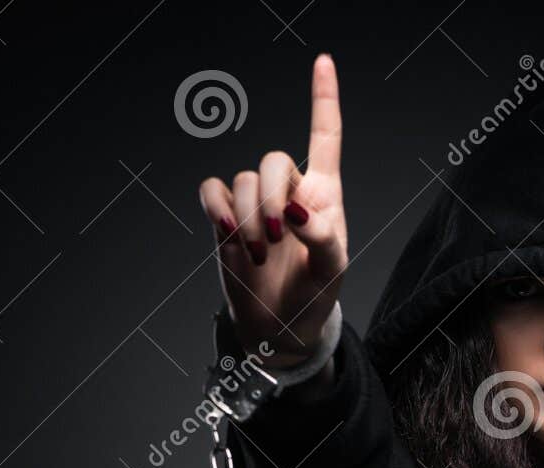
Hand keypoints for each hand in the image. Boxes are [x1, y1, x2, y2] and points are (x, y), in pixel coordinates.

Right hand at [198, 54, 346, 367]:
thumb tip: (295, 210)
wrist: (279, 330)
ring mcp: (255, 204)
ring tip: (259, 254)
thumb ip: (322, 236)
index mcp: (324, 195)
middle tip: (276, 237)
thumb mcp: (332, 271)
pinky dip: (216, 209)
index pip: (324, 137)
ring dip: (249, 218)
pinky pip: (212, 191)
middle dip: (271, 196)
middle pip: (273, 160)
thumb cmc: (314, 297)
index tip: (322, 61)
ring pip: (242, 180)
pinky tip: (230, 235)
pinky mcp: (226, 219)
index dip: (323, 99)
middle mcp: (289, 191)